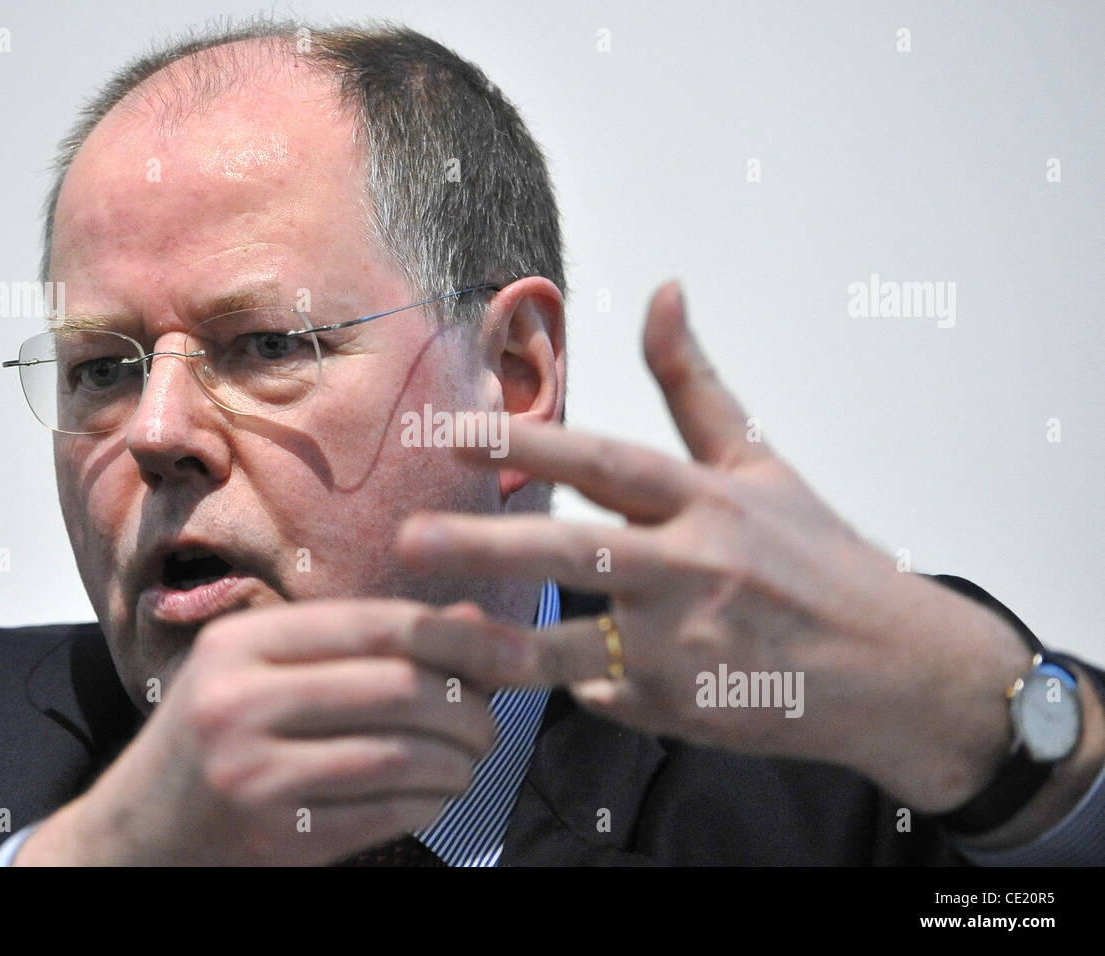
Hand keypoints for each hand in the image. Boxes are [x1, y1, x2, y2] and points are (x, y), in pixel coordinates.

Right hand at [14, 600, 529, 864]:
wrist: (134, 840)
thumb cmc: (215, 744)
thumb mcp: (264, 675)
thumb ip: (360, 645)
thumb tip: (471, 617)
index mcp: (241, 643)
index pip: (376, 623)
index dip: (459, 634)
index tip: (516, 650)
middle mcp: (240, 700)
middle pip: (399, 687)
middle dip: (469, 706)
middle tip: (491, 721)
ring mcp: (253, 772)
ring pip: (403, 753)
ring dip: (459, 760)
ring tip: (470, 760)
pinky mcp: (275, 835)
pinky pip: (389, 810)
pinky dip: (435, 801)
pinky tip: (441, 795)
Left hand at [398, 281, 1045, 813]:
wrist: (900, 670)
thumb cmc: (820, 560)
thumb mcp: (759, 463)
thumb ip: (693, 384)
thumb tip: (663, 291)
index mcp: (710, 499)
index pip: (608, 463)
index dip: (530, 443)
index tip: (455, 432)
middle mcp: (696, 569)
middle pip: (579, 554)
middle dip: (488, 548)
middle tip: (408, 540)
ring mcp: (686, 647)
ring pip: (569, 647)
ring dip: (490, 644)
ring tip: (419, 635)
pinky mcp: (678, 709)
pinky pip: (595, 691)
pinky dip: (558, 680)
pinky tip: (510, 678)